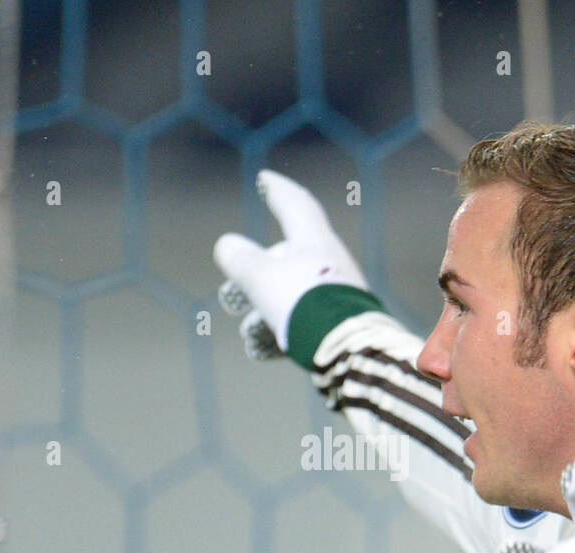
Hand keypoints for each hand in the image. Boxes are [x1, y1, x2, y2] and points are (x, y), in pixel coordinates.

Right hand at [213, 169, 368, 358]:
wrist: (347, 347)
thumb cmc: (301, 304)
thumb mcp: (261, 278)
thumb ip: (240, 259)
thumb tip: (227, 245)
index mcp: (314, 240)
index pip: (295, 204)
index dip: (278, 190)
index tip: (265, 179)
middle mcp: (329, 263)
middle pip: (285, 261)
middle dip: (253, 281)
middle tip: (230, 297)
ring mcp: (337, 293)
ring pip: (291, 297)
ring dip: (263, 314)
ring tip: (249, 334)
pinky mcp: (340, 323)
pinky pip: (304, 322)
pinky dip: (281, 333)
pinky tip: (264, 351)